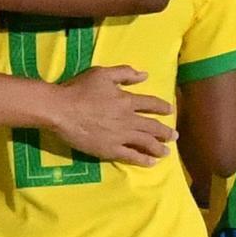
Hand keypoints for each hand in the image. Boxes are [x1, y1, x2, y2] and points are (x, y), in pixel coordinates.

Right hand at [46, 64, 173, 167]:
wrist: (61, 110)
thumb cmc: (79, 89)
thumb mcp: (102, 73)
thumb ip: (125, 73)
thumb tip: (144, 75)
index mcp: (127, 100)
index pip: (151, 104)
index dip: (162, 107)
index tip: (170, 110)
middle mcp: (128, 119)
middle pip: (153, 127)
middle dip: (165, 132)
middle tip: (174, 136)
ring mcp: (120, 136)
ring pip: (146, 143)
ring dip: (158, 148)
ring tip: (166, 152)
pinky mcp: (110, 150)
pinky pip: (131, 156)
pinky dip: (143, 160)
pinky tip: (151, 163)